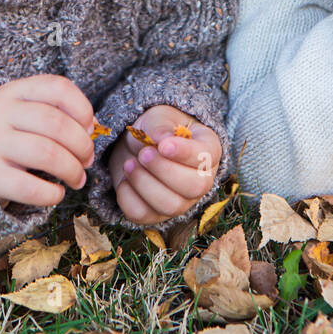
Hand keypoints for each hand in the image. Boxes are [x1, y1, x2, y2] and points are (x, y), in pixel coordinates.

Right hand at [0, 74, 95, 208]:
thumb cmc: (9, 134)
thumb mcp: (26, 111)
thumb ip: (58, 112)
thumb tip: (93, 128)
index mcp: (14, 91)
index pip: (57, 88)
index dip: (82, 108)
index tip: (90, 128)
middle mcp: (0, 113)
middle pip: (55, 123)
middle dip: (82, 145)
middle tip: (87, 160)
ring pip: (47, 153)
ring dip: (72, 169)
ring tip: (78, 179)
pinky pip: (29, 187)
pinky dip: (52, 193)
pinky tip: (57, 193)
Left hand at [109, 105, 220, 225]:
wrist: (138, 147)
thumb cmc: (157, 130)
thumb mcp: (159, 117)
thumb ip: (160, 126)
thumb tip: (159, 139)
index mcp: (208, 151)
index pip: (206, 157)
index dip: (185, 154)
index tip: (163, 145)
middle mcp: (201, 181)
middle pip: (195, 187)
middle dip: (164, 170)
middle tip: (143, 154)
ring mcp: (181, 202)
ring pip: (170, 206)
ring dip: (144, 184)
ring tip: (129, 164)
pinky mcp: (157, 214)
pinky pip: (144, 215)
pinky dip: (128, 198)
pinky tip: (124, 180)